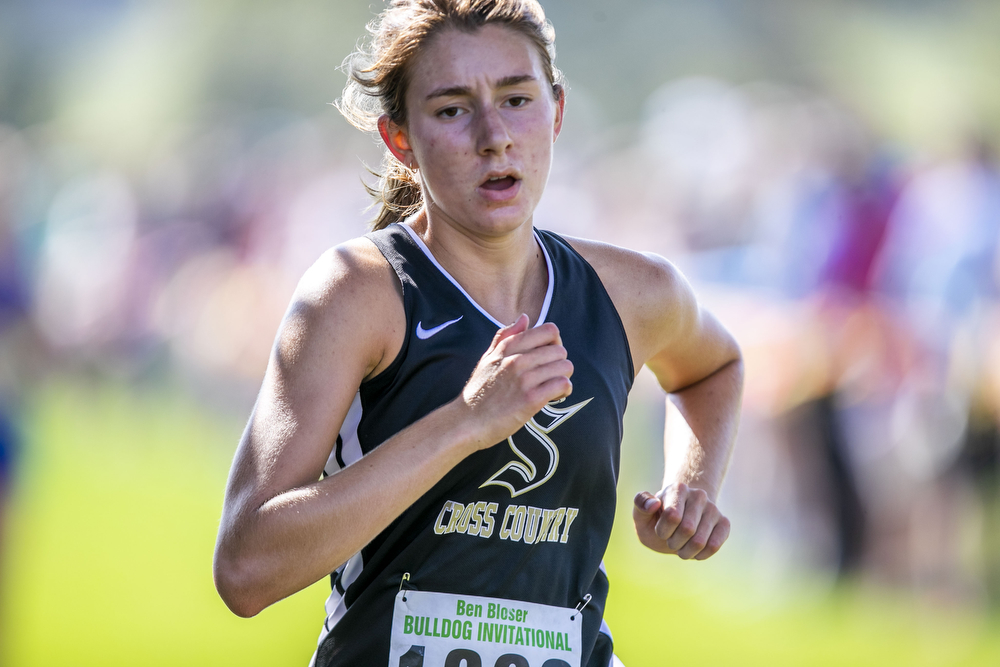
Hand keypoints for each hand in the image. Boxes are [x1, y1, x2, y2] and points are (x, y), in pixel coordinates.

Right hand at [459, 314, 572, 448]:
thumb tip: (525, 317)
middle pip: (560, 350)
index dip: (555, 343)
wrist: (466, 422)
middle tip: (550, 376)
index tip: (548, 357)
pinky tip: (554, 397)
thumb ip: (506, 336)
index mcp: (508, 347)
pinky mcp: (530, 399)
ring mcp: (524, 379)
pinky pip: (562, 385)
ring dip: (563, 378)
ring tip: (553, 387)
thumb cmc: (478, 392)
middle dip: (560, 363)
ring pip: (565, 367)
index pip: (549, 330)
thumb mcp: (487, 358)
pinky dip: (563, 391)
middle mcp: (516, 360)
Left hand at [632, 483, 729, 559]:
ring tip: (681, 545)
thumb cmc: (657, 519)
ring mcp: (713, 509)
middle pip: (687, 530)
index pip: (672, 516)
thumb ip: (640, 504)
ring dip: (685, 551)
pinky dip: (700, 555)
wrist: (678, 523)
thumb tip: (654, 504)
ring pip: (700, 541)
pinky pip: (714, 546)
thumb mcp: (642, 514)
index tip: (660, 530)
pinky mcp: (724, 523)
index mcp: (678, 488)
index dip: (663, 531)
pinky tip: (694, 551)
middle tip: (671, 539)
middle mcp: (699, 495)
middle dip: (673, 542)